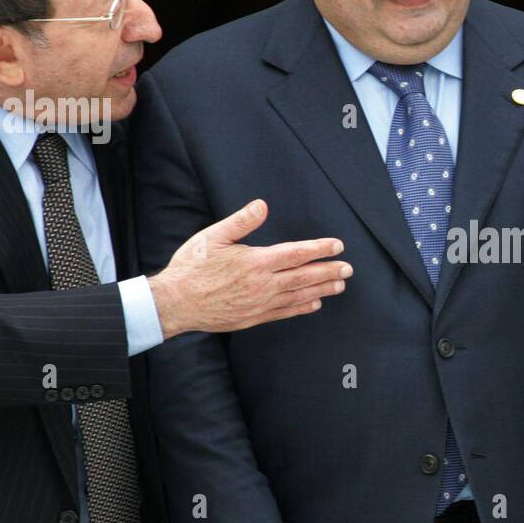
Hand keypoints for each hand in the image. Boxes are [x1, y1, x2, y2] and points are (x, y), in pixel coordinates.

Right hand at [148, 199, 349, 337]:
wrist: (175, 303)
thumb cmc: (192, 267)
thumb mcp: (213, 237)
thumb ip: (241, 221)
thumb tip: (262, 205)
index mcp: (256, 262)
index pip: (297, 254)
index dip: (319, 249)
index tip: (337, 245)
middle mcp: (263, 284)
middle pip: (305, 277)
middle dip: (329, 271)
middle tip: (348, 269)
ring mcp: (260, 303)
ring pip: (299, 296)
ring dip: (322, 290)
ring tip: (340, 286)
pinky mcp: (254, 317)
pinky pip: (285, 312)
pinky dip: (302, 308)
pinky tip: (314, 304)